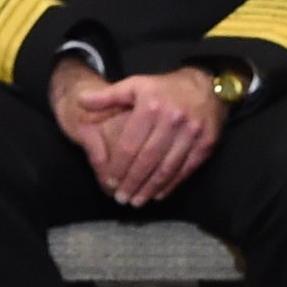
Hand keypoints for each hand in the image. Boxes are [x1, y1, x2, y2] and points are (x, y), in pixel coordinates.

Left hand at [50, 58, 224, 205]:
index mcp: (150, 107)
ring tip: (136, 202)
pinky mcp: (206, 144)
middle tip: (121, 199)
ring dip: (150, 188)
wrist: (206, 86)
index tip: (109, 182)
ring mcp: (191, 133)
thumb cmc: (163, 89)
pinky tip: (158, 195)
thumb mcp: (134, 85)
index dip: (118, 167)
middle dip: (132, 182)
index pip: (129, 145)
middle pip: (147, 160)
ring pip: (166, 168)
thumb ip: (107, 96)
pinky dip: (171, 185)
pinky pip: (186, 169)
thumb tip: (81, 101)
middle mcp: (172, 120)